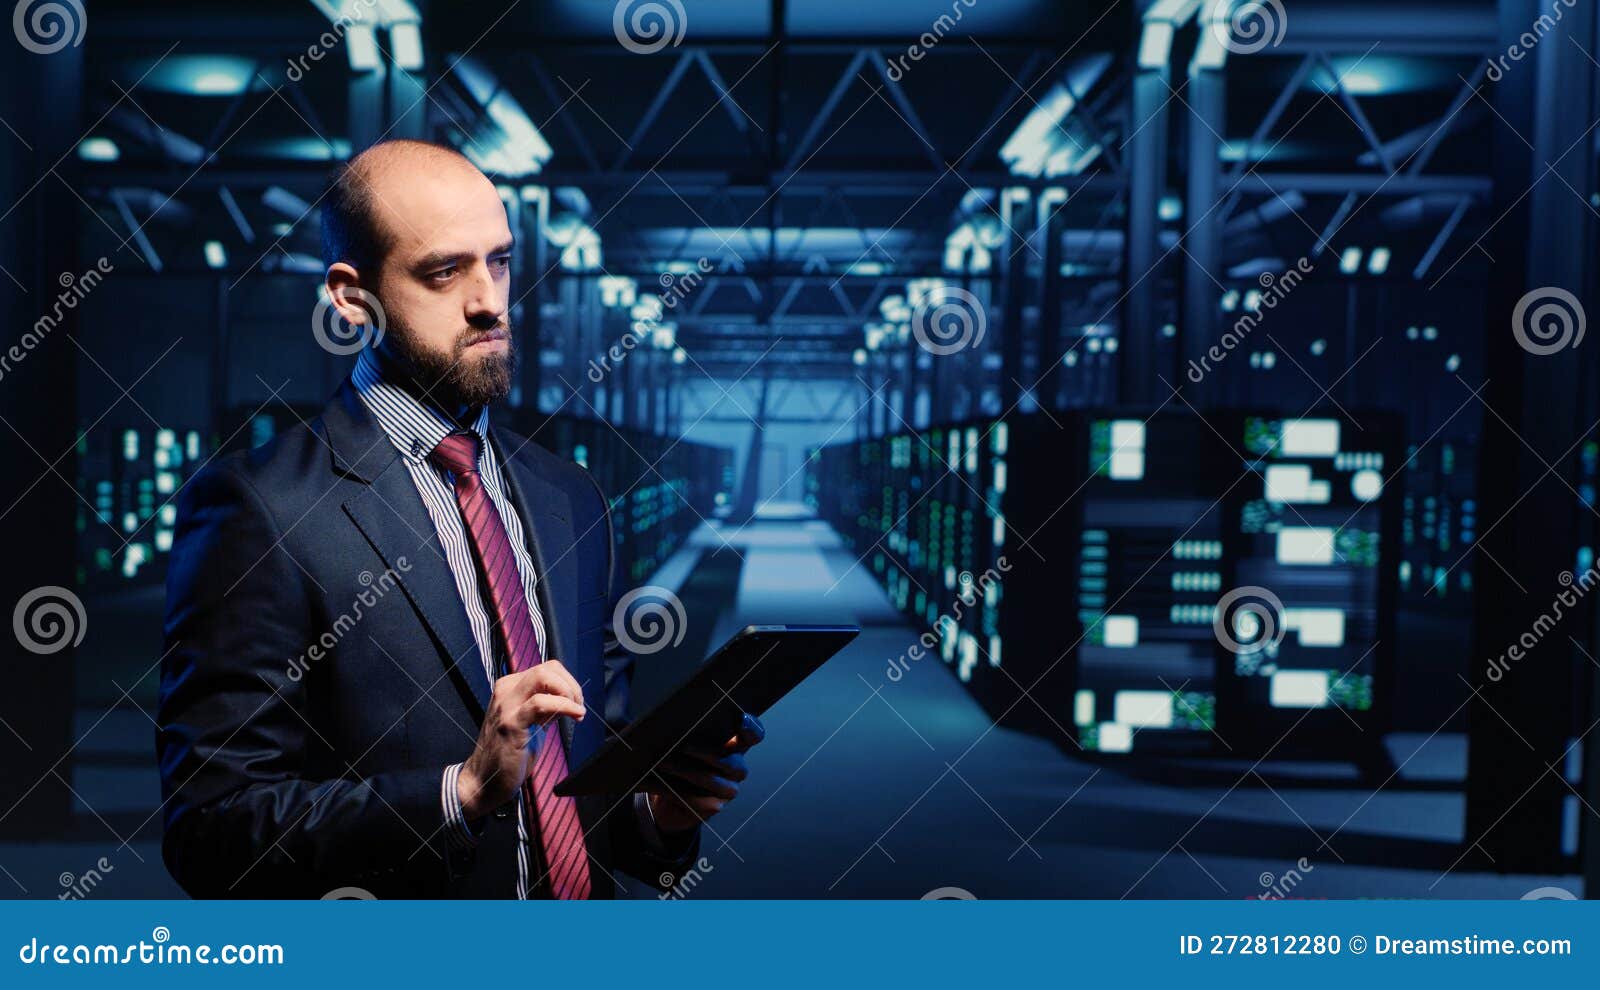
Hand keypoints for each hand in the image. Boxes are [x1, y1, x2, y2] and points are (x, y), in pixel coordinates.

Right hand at [457, 661, 584, 820]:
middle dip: (571, 685)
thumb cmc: (509, 752)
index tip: (576, 702)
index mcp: (510, 687)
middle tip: (578, 706)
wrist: (485, 779)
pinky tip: (574, 715)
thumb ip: (545, 706)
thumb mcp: (530, 721)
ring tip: (577, 712)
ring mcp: (507, 705)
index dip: (568, 682)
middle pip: (547, 668)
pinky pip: (541, 703)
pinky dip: (564, 706)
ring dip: (569, 693)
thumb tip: (569, 697)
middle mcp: (506, 691)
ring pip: (543, 677)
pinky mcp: (511, 723)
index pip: (547, 669)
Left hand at [647, 713, 765, 833]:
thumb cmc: (679, 760)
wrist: (668, 800)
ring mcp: (728, 790)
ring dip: (684, 771)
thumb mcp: (686, 741)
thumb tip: (678, 719)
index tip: (740, 720)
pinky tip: (659, 781)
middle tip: (682, 746)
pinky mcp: (714, 807)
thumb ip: (692, 731)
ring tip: (662, 763)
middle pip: (731, 762)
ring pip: (712, 781)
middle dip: (705, 753)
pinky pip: (696, 800)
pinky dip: (674, 790)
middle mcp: (737, 768)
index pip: (754, 735)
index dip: (750, 728)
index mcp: (736, 745)